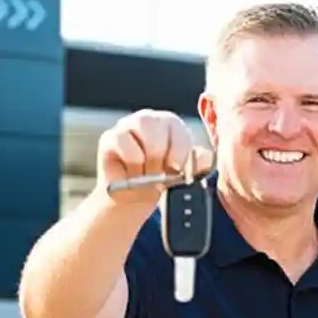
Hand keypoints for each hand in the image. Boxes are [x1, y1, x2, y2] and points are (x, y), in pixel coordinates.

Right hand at [97, 109, 213, 207]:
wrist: (133, 197)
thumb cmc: (159, 181)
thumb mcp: (183, 174)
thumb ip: (197, 164)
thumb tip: (207, 158)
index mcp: (171, 125)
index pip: (178, 128)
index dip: (179, 151)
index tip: (177, 169)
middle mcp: (150, 120)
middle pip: (159, 122)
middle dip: (161, 152)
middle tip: (159, 172)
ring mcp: (127, 125)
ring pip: (142, 124)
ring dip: (146, 155)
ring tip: (146, 172)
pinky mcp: (110, 138)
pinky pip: (121, 139)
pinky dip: (130, 159)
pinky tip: (131, 171)